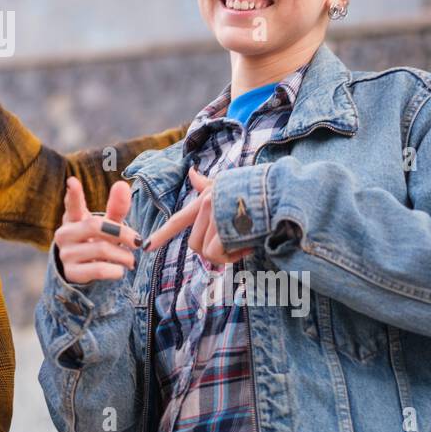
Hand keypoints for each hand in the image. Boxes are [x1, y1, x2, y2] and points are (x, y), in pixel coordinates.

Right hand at [53, 176, 141, 283]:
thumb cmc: (98, 241)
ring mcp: (66, 254)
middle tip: (138, 242)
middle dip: (122, 233)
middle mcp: (65, 234)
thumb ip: (116, 207)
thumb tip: (122, 184)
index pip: (73, 205)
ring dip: (123, 256)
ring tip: (131, 260)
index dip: (73, 194)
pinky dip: (115, 270)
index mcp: (73, 219)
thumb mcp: (108, 225)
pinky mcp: (71, 272)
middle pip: (95, 225)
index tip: (72, 181)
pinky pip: (98, 270)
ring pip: (101, 249)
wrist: (85, 271)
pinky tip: (120, 271)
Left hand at [132, 165, 253, 266]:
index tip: (146, 246)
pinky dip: (234, 257)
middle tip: (237, 247)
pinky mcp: (223, 226)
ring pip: (207, 252)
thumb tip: (192, 174)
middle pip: (195, 245)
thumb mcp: (234, 184)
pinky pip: (218, 254)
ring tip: (246, 242)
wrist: (284, 191)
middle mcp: (206, 204)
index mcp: (207, 197)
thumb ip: (210, 186)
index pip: (179, 219)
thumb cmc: (264, 190)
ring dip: (227, 256)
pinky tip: (250, 244)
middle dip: (213, 253)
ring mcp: (214, 214)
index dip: (162, 234)